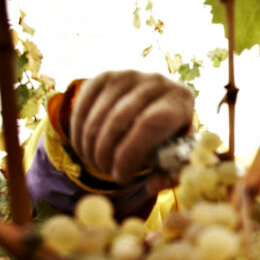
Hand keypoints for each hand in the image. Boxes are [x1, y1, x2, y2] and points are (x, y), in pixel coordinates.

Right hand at [69, 71, 194, 184]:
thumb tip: (154, 185)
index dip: (131, 154)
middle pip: (121, 120)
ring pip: (99, 116)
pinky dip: (78, 132)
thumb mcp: (176, 155)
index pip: (151, 124)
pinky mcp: (105, 77)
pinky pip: (83, 106)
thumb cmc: (167, 137)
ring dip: (90, 146)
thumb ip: (171, 174)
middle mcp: (157, 82)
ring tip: (96, 163)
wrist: (153, 106)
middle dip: (107, 153)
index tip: (121, 176)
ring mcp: (129, 75)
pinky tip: (84, 147)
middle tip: (105, 171)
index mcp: (181, 100)